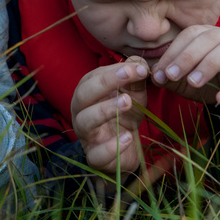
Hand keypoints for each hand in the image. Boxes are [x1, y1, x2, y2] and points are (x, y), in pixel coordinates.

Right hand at [71, 57, 149, 176]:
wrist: (124, 151)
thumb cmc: (124, 116)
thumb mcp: (133, 94)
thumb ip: (135, 78)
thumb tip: (138, 62)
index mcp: (87, 94)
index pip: (93, 77)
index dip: (114, 70)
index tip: (138, 68)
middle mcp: (81, 112)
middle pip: (83, 95)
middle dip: (105, 82)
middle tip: (128, 75)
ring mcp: (86, 136)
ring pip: (85, 121)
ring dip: (105, 110)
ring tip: (128, 102)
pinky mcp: (95, 158)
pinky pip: (97, 154)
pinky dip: (111, 146)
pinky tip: (128, 137)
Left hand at [151, 25, 219, 119]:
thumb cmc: (213, 84)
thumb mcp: (187, 81)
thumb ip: (170, 77)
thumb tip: (153, 75)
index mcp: (208, 35)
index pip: (189, 35)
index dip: (173, 52)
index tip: (159, 73)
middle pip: (207, 38)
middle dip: (187, 56)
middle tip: (171, 75)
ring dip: (208, 65)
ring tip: (193, 83)